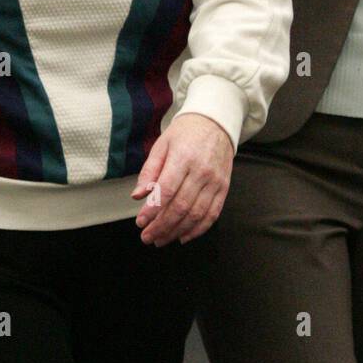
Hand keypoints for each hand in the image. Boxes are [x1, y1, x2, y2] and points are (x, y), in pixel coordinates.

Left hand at [131, 112, 232, 246]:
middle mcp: (201, 172)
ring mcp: (215, 181)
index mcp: (183, 158)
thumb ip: (149, 171)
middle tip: (147, 237)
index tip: (140, 222)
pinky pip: (212, 214)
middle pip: (181, 207)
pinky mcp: (224, 188)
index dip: (152, 210)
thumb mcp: (162, 145)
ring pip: (196, 215)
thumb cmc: (185, 133)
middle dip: (161, 227)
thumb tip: (138, 196)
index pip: (166, 191)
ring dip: (177, 231)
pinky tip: (184, 236)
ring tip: (161, 239)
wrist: (216, 123)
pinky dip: (198, 229)